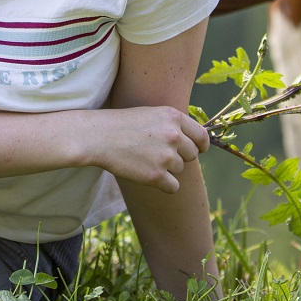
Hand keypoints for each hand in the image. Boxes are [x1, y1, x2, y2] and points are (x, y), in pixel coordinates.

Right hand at [86, 106, 209, 192]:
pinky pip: (173, 186)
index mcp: (174, 117)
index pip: (202, 136)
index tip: (197, 150)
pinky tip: (148, 175)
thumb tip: (194, 143)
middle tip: (158, 154)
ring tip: (145, 159)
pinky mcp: (156, 175)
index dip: (200, 145)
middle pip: (192, 154)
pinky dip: (164, 184)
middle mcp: (174, 135)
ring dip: (167, 169)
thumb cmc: (122, 124)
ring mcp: (166, 156)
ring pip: (180, 169)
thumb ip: (173, 125)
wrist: (98, 136)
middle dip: (179, 156)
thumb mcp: (152, 114)